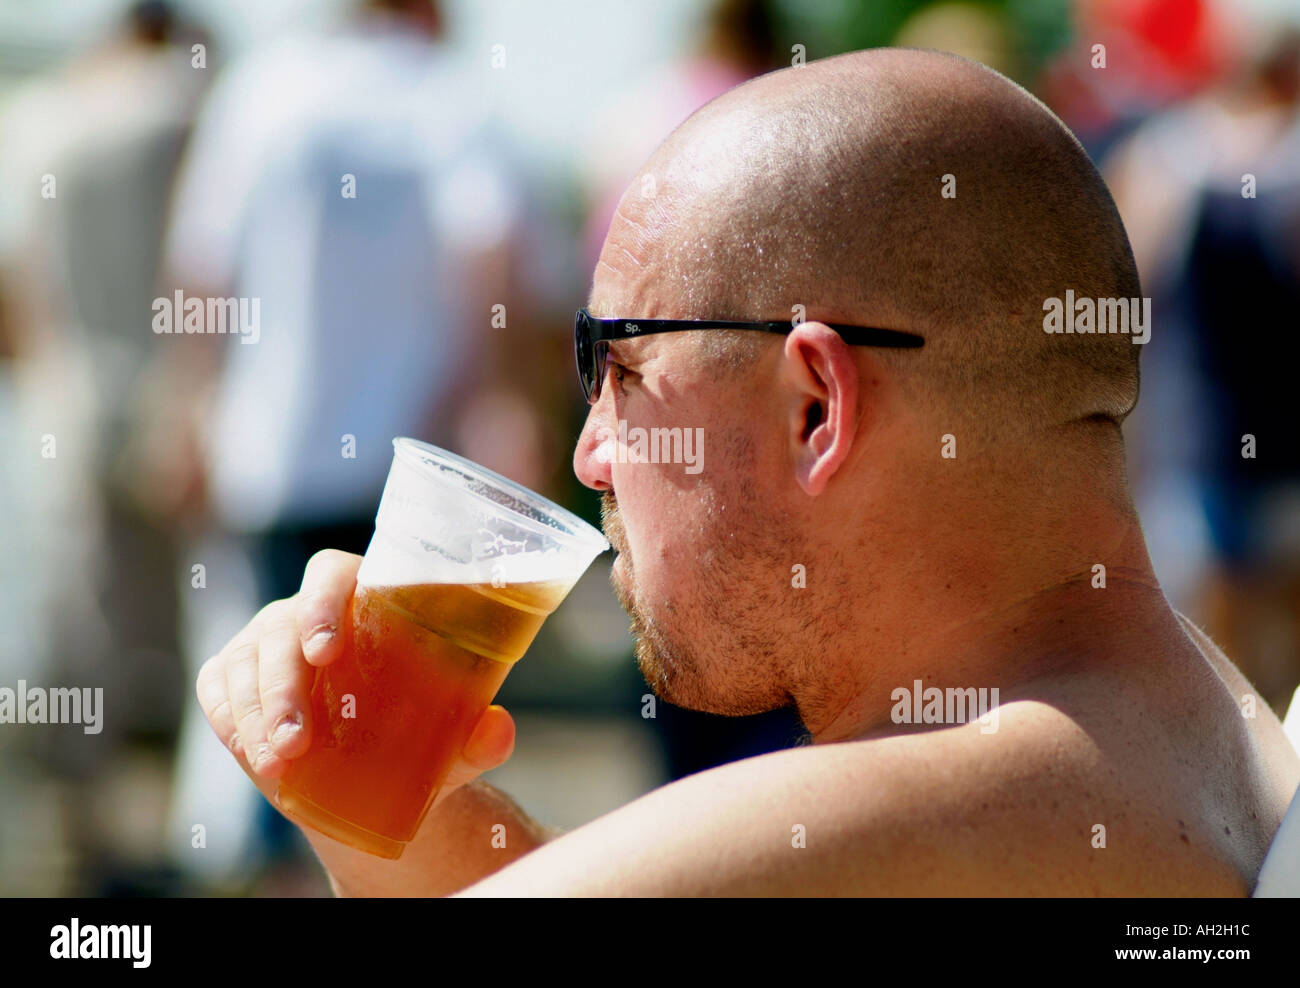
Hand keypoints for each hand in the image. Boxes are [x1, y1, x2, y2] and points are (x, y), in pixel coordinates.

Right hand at [195, 549, 517, 886]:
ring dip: (256, 715)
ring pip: (246, 662)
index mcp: (365, 600)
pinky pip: (218, 688)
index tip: (325, 650)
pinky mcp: (231, 676)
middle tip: (299, 741)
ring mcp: (265, 641)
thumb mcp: (452, 743)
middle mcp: (308, 611)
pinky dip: (232, 722)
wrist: (372, 780)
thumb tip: (498, 730)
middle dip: (283, 686)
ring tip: (279, 765)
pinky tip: (252, 754)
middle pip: (282, 627)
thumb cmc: (420, 740)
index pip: (332, 574)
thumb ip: (479, 737)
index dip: (323, 602)